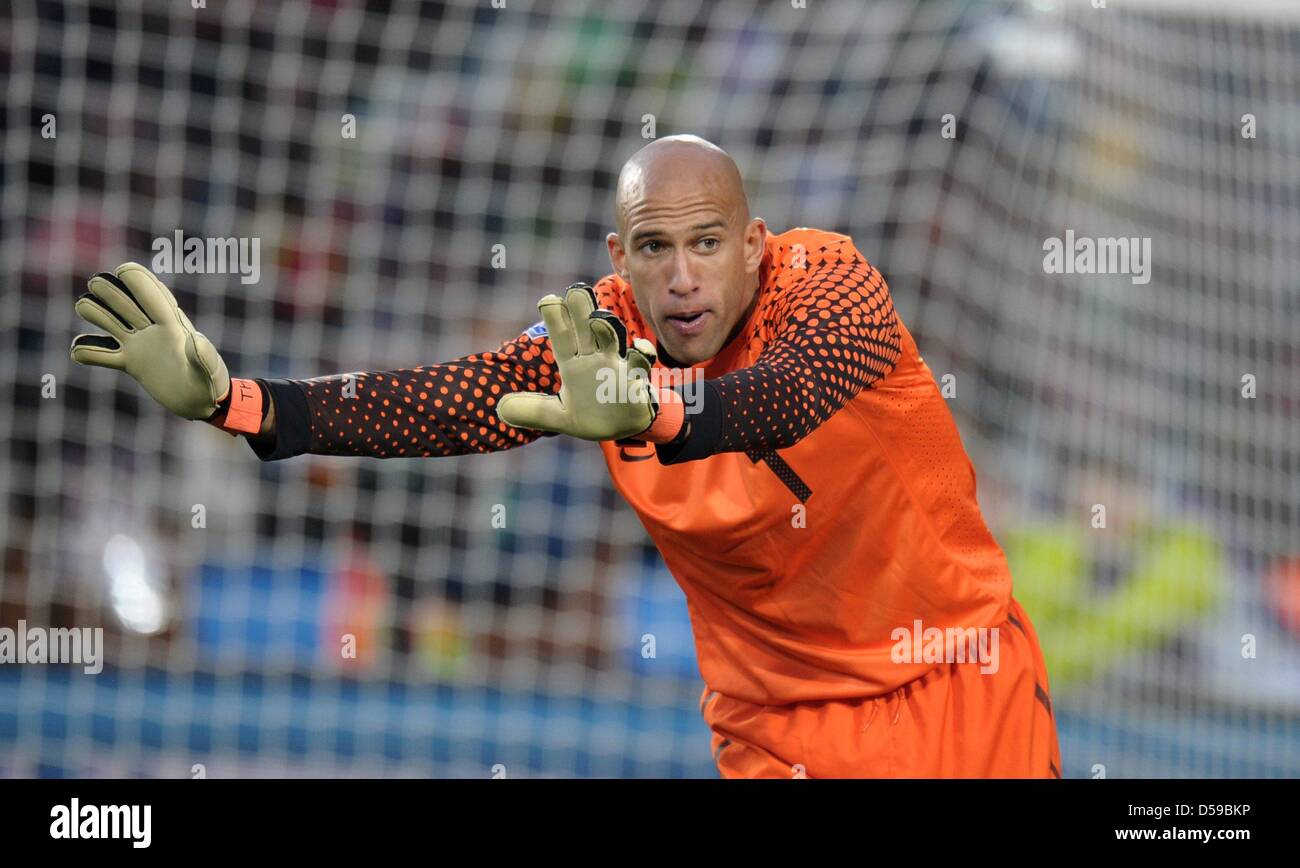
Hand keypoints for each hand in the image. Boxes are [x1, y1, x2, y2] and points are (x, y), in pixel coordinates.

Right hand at [70, 262, 230, 419]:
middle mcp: (152, 330)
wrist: (202, 403)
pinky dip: (87, 351)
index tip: (121, 270)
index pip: (152, 294)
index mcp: (172, 325)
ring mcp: (139, 345)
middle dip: (109, 289)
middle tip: (96, 285)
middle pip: (125, 301)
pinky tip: (79, 353)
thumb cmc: (211, 384)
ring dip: (94, 311)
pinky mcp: (130, 363)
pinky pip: (101, 353)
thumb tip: (193, 339)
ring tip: (85, 308)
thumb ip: (203, 355)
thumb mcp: (211, 371)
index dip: (137, 279)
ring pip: (109, 321)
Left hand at [496, 284, 657, 440]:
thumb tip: (500, 408)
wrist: (625, 428)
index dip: (556, 319)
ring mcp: (616, 367)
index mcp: (574, 364)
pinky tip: (639, 349)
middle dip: (581, 310)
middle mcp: (595, 359)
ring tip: (598, 318)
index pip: (563, 337)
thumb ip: (532, 411)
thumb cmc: (592, 414)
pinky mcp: (636, 381)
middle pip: (587, 328)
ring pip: (612, 339)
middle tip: (576, 289)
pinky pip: (640, 365)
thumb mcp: (557, 416)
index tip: (549, 300)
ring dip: (606, 327)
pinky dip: (641, 356)